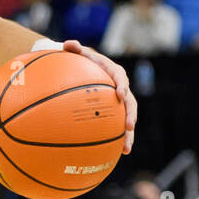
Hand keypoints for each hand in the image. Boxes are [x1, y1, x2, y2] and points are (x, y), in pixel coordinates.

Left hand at [61, 39, 136, 154]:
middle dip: (131, 115)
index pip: (120, 78)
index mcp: (114, 72)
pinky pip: (119, 127)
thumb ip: (74, 49)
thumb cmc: (81, 61)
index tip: (120, 95)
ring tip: (126, 149)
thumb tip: (68, 43)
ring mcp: (120, 103)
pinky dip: (119, 140)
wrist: (87, 68)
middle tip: (129, 127)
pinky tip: (118, 155)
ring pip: (128, 119)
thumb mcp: (78, 54)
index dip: (122, 86)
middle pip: (130, 103)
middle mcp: (121, 88)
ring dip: (128, 135)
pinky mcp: (116, 113)